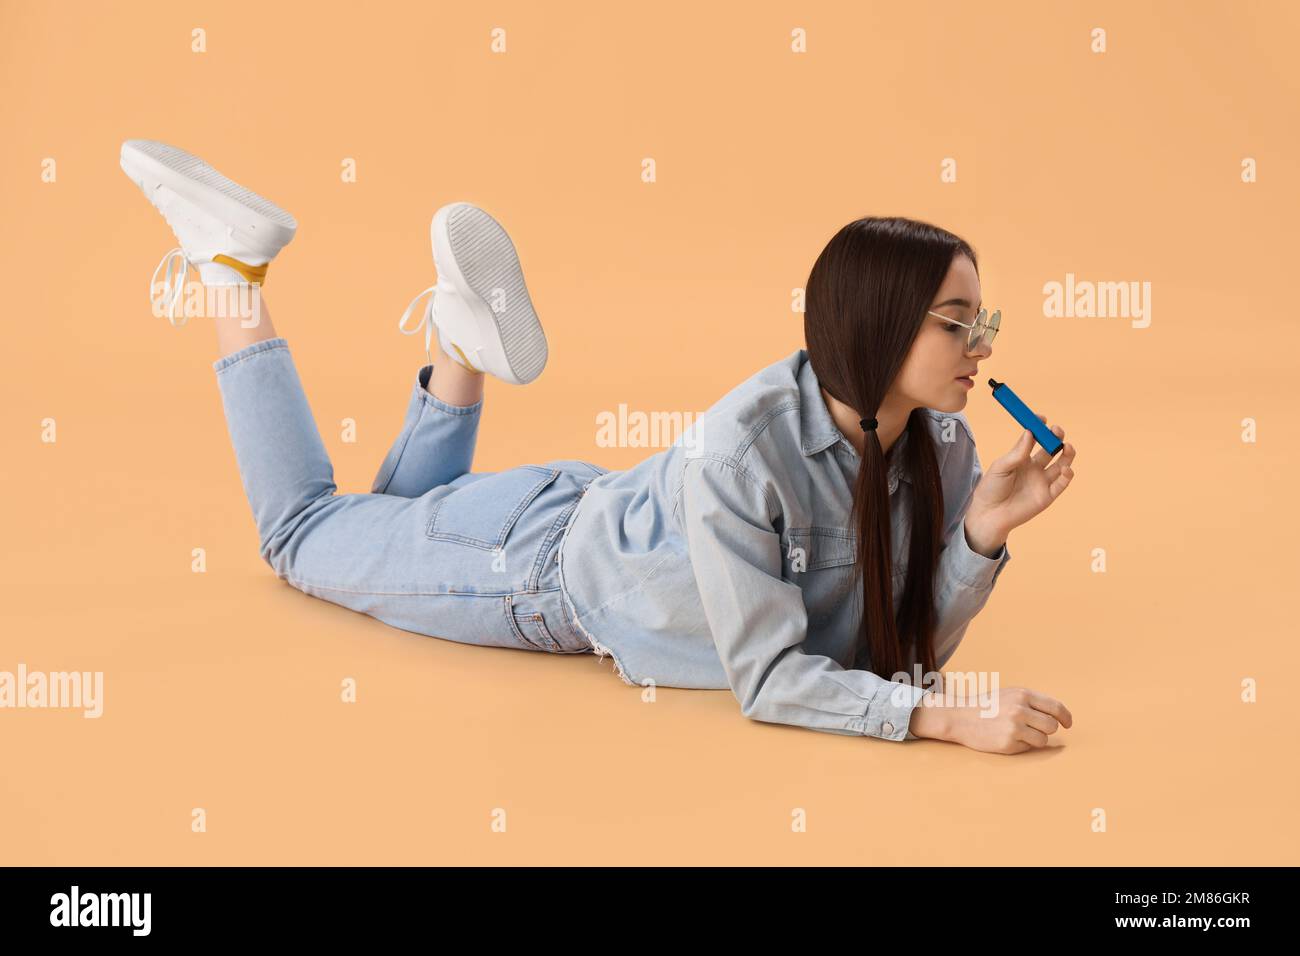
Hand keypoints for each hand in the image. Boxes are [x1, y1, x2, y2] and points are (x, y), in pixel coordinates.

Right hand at [910, 686, 1073, 753]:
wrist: (959, 717)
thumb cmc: (986, 706)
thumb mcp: (1009, 695)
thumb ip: (1031, 702)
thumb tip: (1058, 715)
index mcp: (1022, 695)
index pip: (1055, 707)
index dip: (1065, 717)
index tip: (1068, 724)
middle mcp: (1020, 710)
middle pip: (1052, 725)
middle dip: (1046, 729)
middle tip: (1034, 728)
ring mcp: (1014, 727)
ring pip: (1043, 739)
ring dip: (1036, 739)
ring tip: (1019, 734)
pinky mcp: (1008, 743)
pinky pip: (1028, 748)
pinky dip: (1023, 745)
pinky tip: (1007, 738)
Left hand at [967, 414, 1075, 538]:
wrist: (989, 514)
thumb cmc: (991, 489)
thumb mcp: (1001, 467)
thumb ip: (1017, 452)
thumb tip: (1029, 432)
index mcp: (1022, 458)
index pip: (1035, 439)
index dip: (1040, 428)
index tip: (1042, 418)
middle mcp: (1035, 468)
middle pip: (1051, 449)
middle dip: (1056, 437)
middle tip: (1056, 430)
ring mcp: (1042, 481)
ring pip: (1062, 463)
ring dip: (1067, 453)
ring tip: (1066, 445)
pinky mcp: (1048, 495)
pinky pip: (1062, 483)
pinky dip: (1067, 475)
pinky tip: (1065, 468)